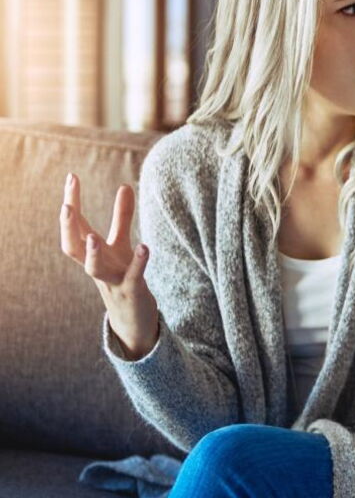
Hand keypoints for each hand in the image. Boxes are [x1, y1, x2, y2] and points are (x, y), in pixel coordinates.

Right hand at [59, 173, 159, 358]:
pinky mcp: (132, 292)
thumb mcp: (121, 245)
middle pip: (73, 247)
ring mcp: (111, 281)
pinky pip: (133, 277)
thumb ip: (121, 216)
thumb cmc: (122, 276)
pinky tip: (145, 247)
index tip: (72, 176)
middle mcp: (96, 266)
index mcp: (91, 253)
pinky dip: (138, 262)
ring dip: (92, 253)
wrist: (132, 320)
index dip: (72, 202)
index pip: (75, 226)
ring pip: (94, 269)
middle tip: (66, 206)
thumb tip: (124, 185)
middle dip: (68, 228)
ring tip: (93, 238)